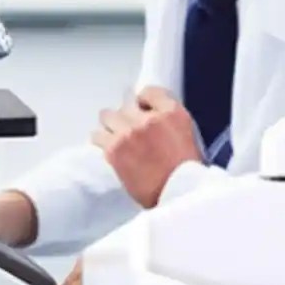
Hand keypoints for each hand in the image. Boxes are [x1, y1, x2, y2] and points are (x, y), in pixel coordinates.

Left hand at [93, 86, 201, 207]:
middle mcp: (148, 118)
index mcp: (172, 112)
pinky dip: (102, 140)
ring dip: (112, 124)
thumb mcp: (188, 133)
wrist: (177, 192)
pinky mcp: (113, 150)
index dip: (143, 101)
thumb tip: (149, 112)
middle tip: (129, 126)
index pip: (149, 91)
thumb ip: (169, 117)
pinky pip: (97, 135)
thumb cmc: (186, 168)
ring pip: (107, 116)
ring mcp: (128, 132)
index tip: (142, 109)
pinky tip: (109, 147)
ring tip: (116, 136)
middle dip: (127, 114)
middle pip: (126, 103)